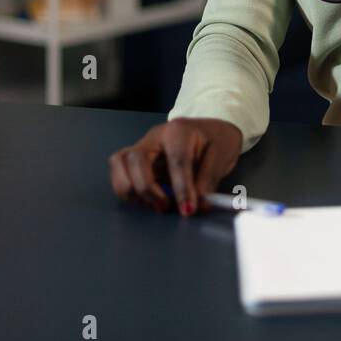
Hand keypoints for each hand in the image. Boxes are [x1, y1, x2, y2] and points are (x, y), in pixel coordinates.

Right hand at [108, 118, 242, 217]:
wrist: (208, 132)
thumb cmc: (215, 140)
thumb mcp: (221, 156)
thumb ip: (208, 181)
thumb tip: (199, 205)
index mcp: (179, 131)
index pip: (176, 160)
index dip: (182, 188)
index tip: (188, 209)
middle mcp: (154, 137)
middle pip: (136, 159)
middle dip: (147, 188)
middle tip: (165, 206)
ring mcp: (142, 147)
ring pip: (119, 163)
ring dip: (131, 190)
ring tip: (154, 204)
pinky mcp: (135, 160)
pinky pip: (120, 174)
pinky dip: (129, 192)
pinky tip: (148, 202)